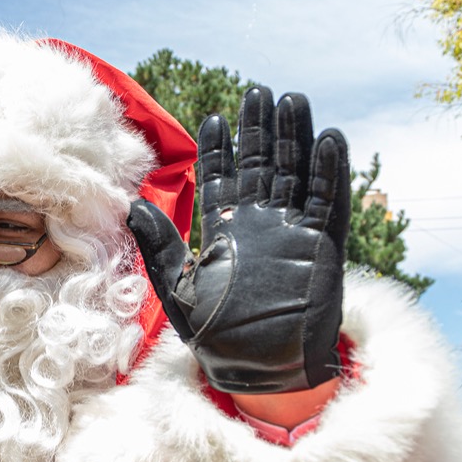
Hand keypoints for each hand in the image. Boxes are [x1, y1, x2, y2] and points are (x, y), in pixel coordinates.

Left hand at [127, 86, 349, 393]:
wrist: (257, 370)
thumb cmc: (215, 337)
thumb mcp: (177, 290)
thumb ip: (160, 247)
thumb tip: (132, 206)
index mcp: (223, 233)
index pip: (220, 180)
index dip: (219, 149)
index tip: (215, 116)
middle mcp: (259, 226)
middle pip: (260, 166)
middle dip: (259, 130)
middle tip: (257, 91)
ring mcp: (292, 233)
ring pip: (295, 174)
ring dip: (294, 138)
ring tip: (291, 100)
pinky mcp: (322, 247)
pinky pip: (328, 203)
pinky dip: (328, 173)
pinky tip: (326, 140)